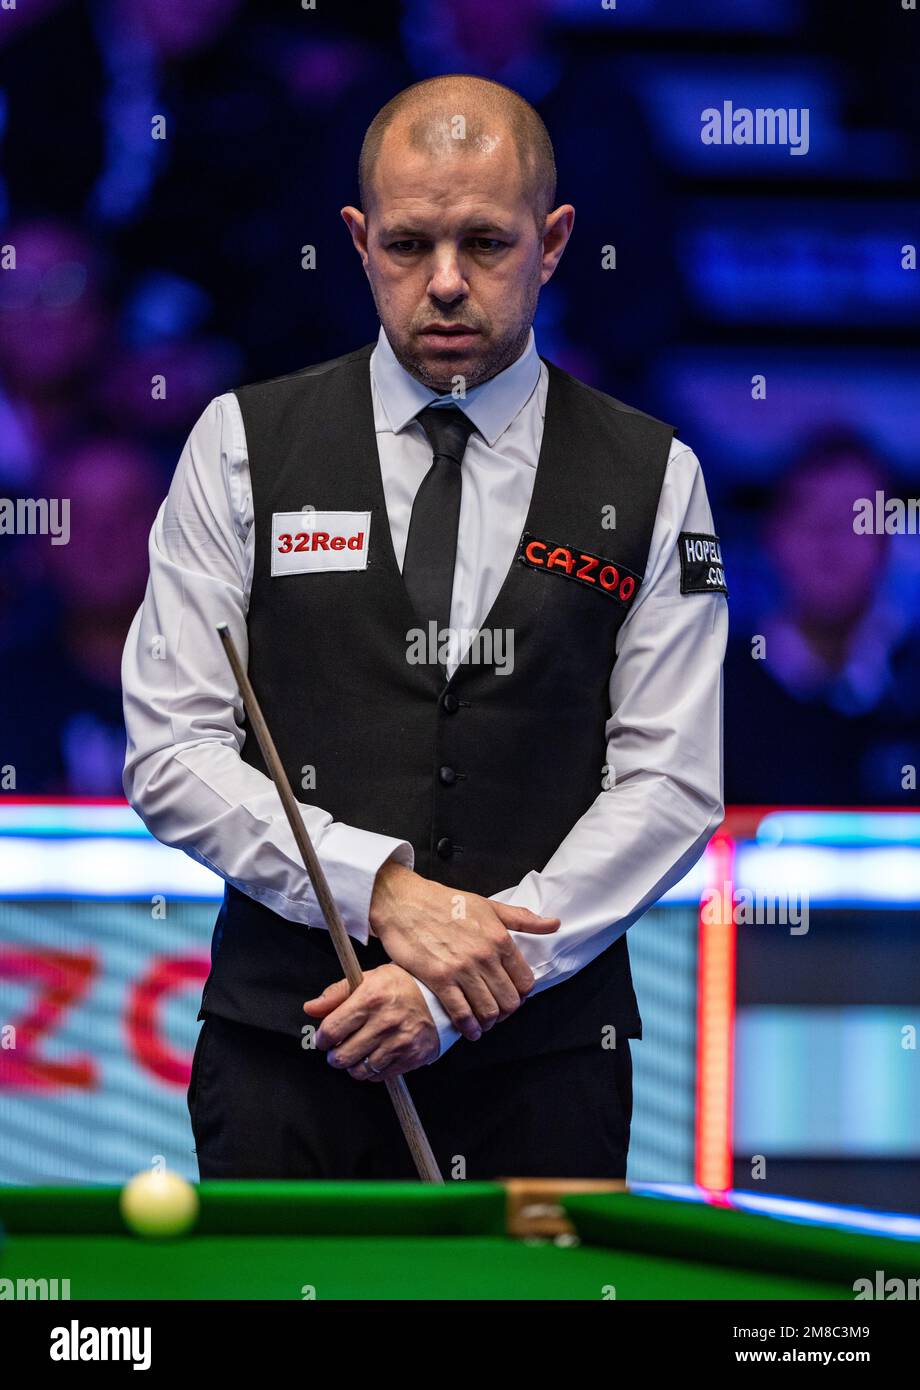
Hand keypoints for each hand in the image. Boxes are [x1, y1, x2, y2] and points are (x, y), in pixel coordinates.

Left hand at [304, 964, 439, 1081]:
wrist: (439, 999)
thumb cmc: (400, 987)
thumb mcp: (368, 979)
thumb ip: (336, 994)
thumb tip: (310, 1008)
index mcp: (371, 997)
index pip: (331, 1030)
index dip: (322, 1038)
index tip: (324, 1038)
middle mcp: (385, 1021)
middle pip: (342, 1056)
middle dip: (334, 1055)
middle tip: (339, 1048)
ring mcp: (399, 1042)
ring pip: (359, 1071)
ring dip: (353, 1065)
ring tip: (358, 1052)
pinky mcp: (410, 1058)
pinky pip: (378, 1077)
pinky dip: (371, 1070)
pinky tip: (375, 1055)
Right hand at [367, 861, 560, 1041]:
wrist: (405, 902)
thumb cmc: (445, 902)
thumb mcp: (489, 906)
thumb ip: (523, 919)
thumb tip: (554, 924)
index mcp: (500, 939)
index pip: (525, 981)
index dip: (522, 994)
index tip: (514, 996)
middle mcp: (485, 956)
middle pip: (509, 1001)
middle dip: (506, 1012)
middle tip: (498, 1012)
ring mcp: (462, 970)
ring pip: (488, 1011)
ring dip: (488, 1023)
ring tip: (484, 1023)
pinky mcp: (439, 979)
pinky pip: (461, 1013)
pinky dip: (468, 1027)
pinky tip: (469, 1030)